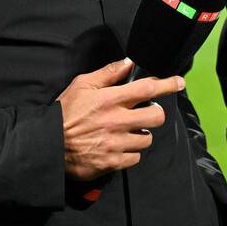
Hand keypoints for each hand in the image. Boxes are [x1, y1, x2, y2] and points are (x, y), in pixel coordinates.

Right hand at [56, 58, 185, 180]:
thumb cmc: (64, 113)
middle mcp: (116, 121)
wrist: (47, 146)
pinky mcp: (113, 162)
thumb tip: (129, 63)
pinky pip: (135, 158)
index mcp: (110, 100)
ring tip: (126, 132)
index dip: (167, 84)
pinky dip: (130, 153)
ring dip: (140, 135)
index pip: (147, 89)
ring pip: (147, 139)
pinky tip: (118, 147)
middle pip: (156, 117)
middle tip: (146, 114)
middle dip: (155, 114)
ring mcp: (116, 143)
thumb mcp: (82, 85)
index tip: (179, 82)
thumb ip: (108, 74)